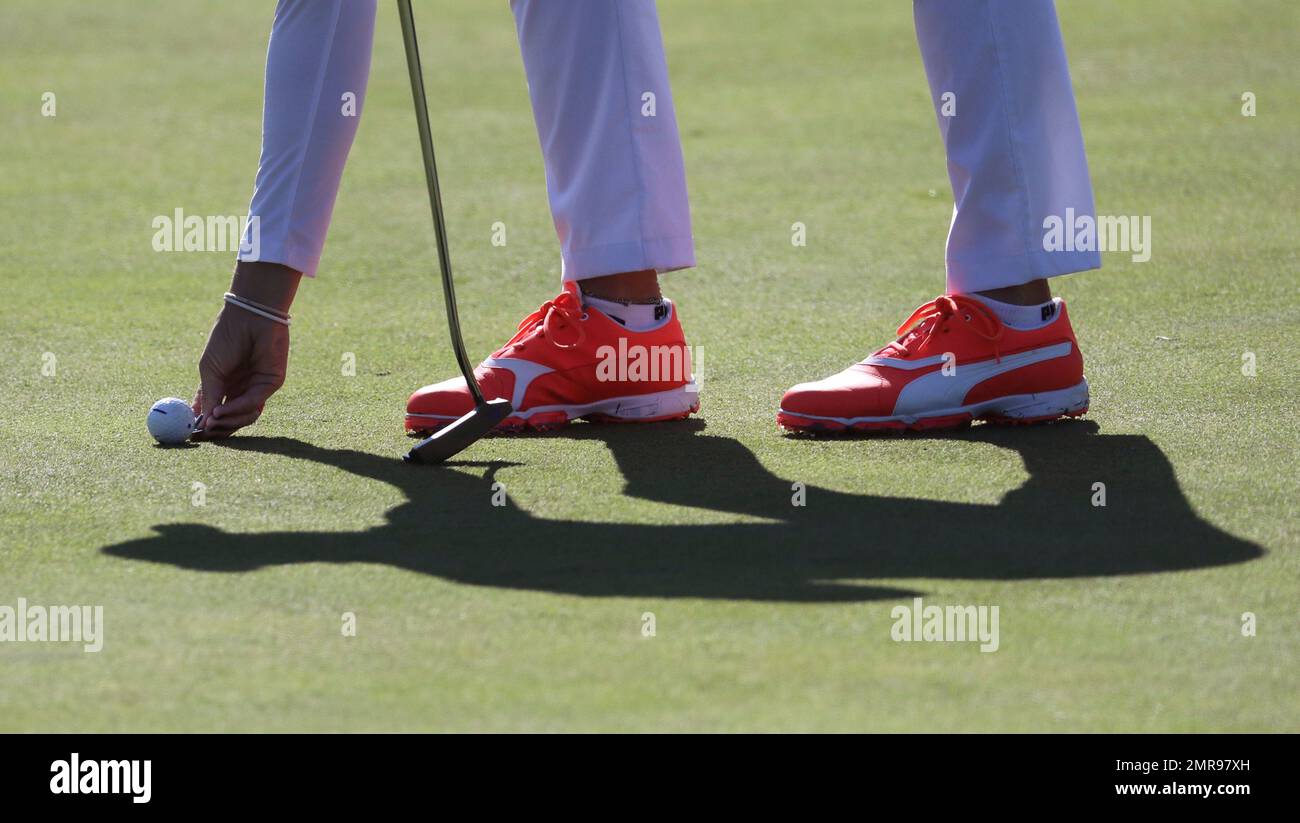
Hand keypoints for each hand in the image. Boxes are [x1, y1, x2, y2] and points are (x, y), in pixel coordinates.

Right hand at [192, 303, 290, 438]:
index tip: (193, 438)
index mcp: (224, 385)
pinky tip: (222, 411)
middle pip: (232, 420)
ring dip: (227, 423)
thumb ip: (209, 396)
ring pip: (245, 418)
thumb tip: (202, 423)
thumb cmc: (226, 339)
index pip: (216, 413)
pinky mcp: (271, 383)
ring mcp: (257, 387)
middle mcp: (241, 389)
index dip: (205, 427)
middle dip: (218, 431)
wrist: (248, 318)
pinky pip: (254, 404)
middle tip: (204, 435)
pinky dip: (236, 410)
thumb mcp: (210, 370)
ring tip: (213, 419)